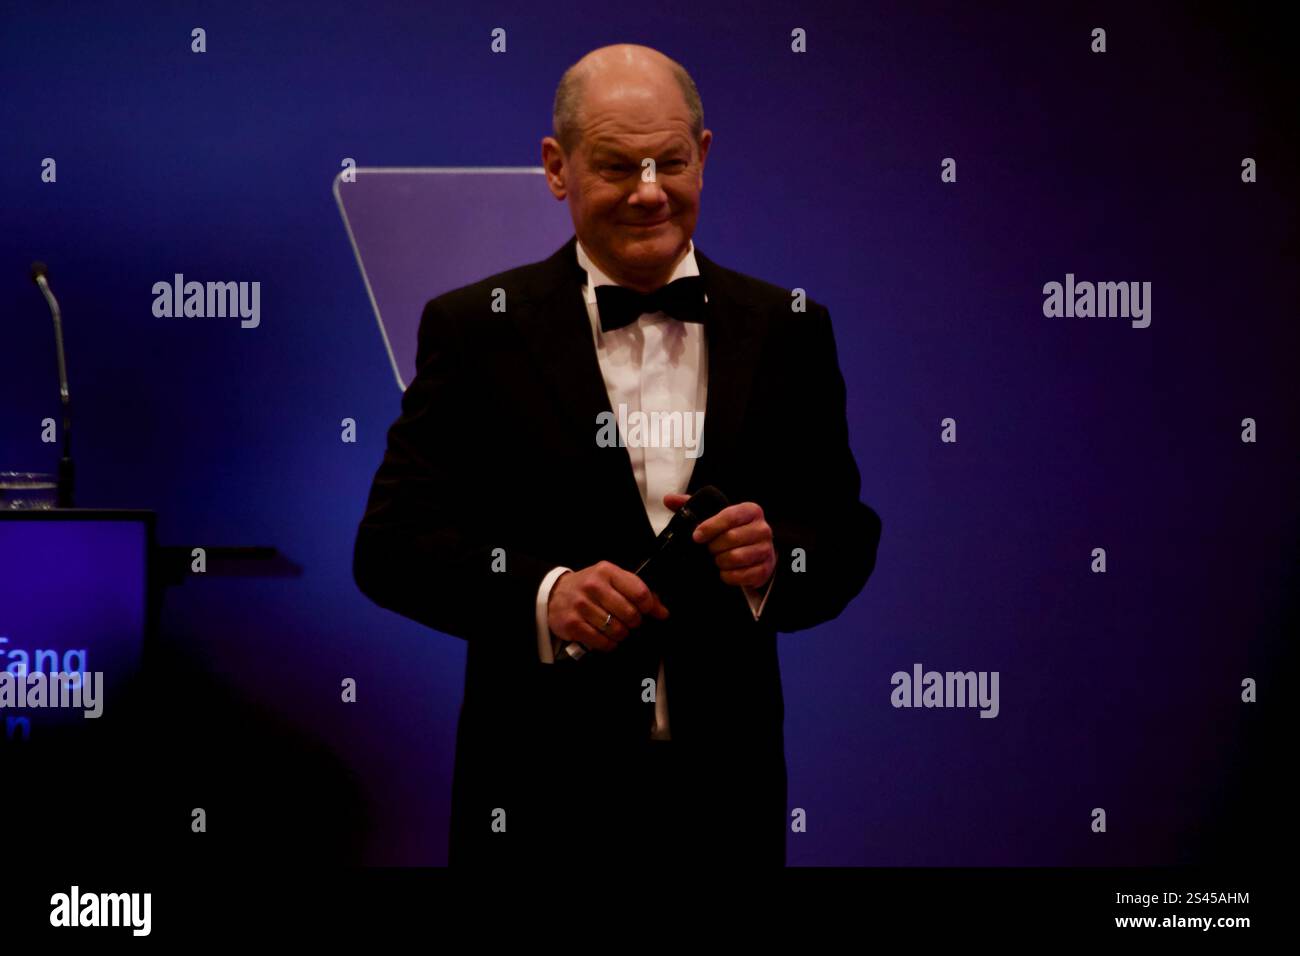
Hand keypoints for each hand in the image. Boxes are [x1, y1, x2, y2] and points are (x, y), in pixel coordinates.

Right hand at [547, 561, 669, 652]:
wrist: (554, 594)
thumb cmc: (589, 588)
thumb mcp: (612, 581)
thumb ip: (637, 592)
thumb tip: (663, 612)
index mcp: (607, 571)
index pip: (639, 592)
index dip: (649, 606)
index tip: (648, 611)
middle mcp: (593, 586)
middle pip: (630, 613)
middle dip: (634, 622)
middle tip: (629, 622)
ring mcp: (581, 605)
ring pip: (617, 630)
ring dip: (621, 634)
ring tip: (616, 629)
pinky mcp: (573, 624)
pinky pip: (602, 642)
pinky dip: (608, 644)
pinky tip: (605, 637)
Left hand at [664, 494, 775, 588]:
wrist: (757, 553)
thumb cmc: (732, 532)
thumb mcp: (715, 516)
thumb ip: (692, 506)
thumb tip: (668, 499)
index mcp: (750, 511)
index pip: (729, 516)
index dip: (710, 527)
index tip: (696, 536)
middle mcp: (763, 528)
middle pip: (731, 538)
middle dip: (713, 547)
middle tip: (709, 550)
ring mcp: (766, 549)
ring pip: (735, 557)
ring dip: (720, 562)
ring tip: (716, 560)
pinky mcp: (765, 569)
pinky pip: (741, 575)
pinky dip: (728, 576)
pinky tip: (724, 572)